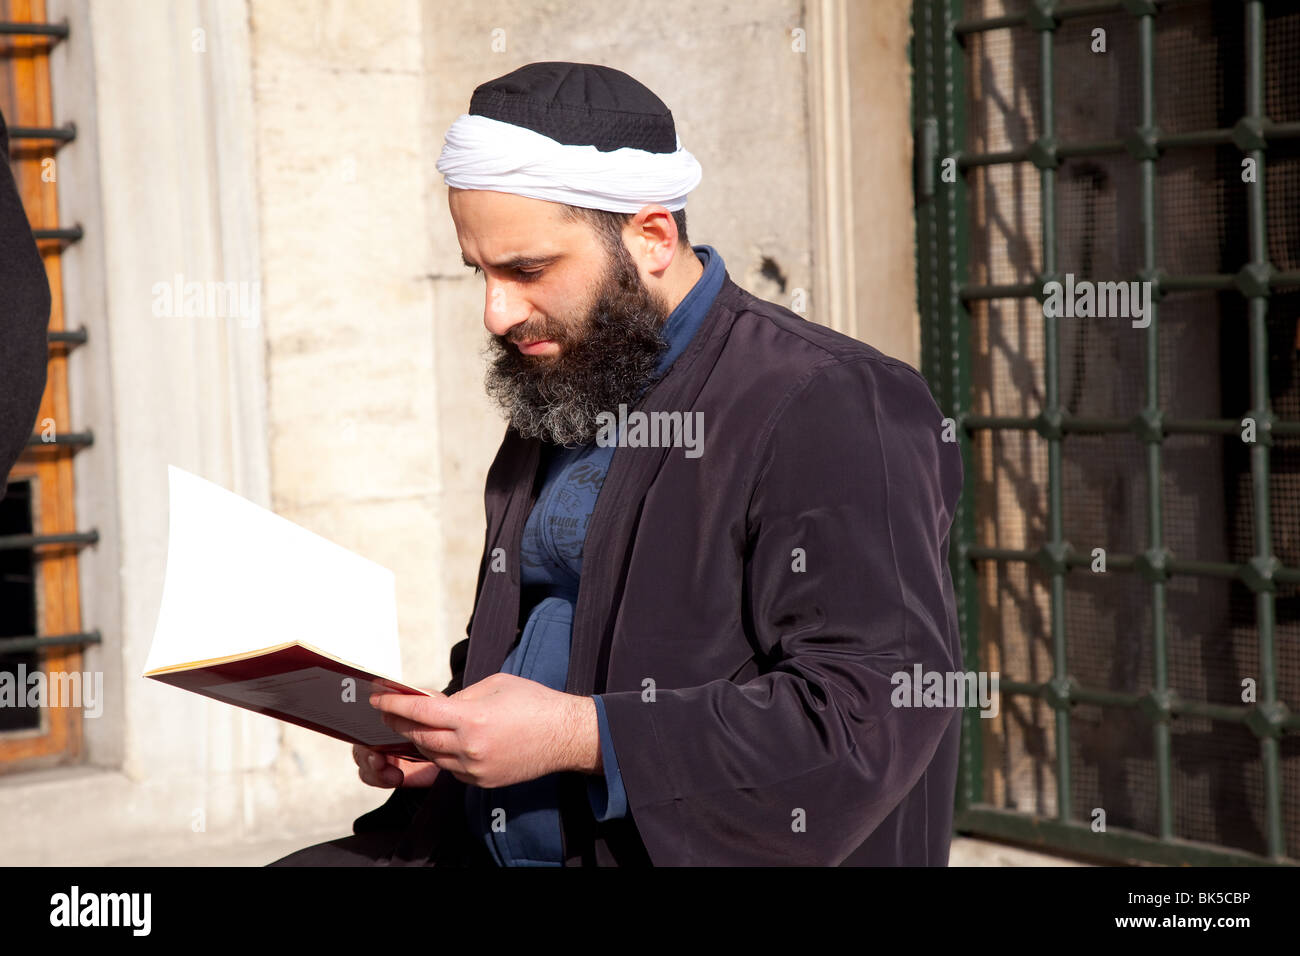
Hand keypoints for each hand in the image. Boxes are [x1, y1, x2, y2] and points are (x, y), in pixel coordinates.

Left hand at [369, 672, 599, 788]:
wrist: (565, 735)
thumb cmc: (534, 702)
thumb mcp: (494, 685)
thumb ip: (460, 695)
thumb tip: (433, 702)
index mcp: (471, 718)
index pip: (420, 711)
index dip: (394, 704)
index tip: (378, 697)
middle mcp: (469, 747)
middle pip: (419, 737)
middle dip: (400, 723)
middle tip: (388, 711)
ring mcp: (475, 768)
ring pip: (433, 755)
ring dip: (420, 740)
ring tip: (414, 725)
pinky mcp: (482, 780)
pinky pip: (451, 768)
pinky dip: (442, 754)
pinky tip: (444, 741)